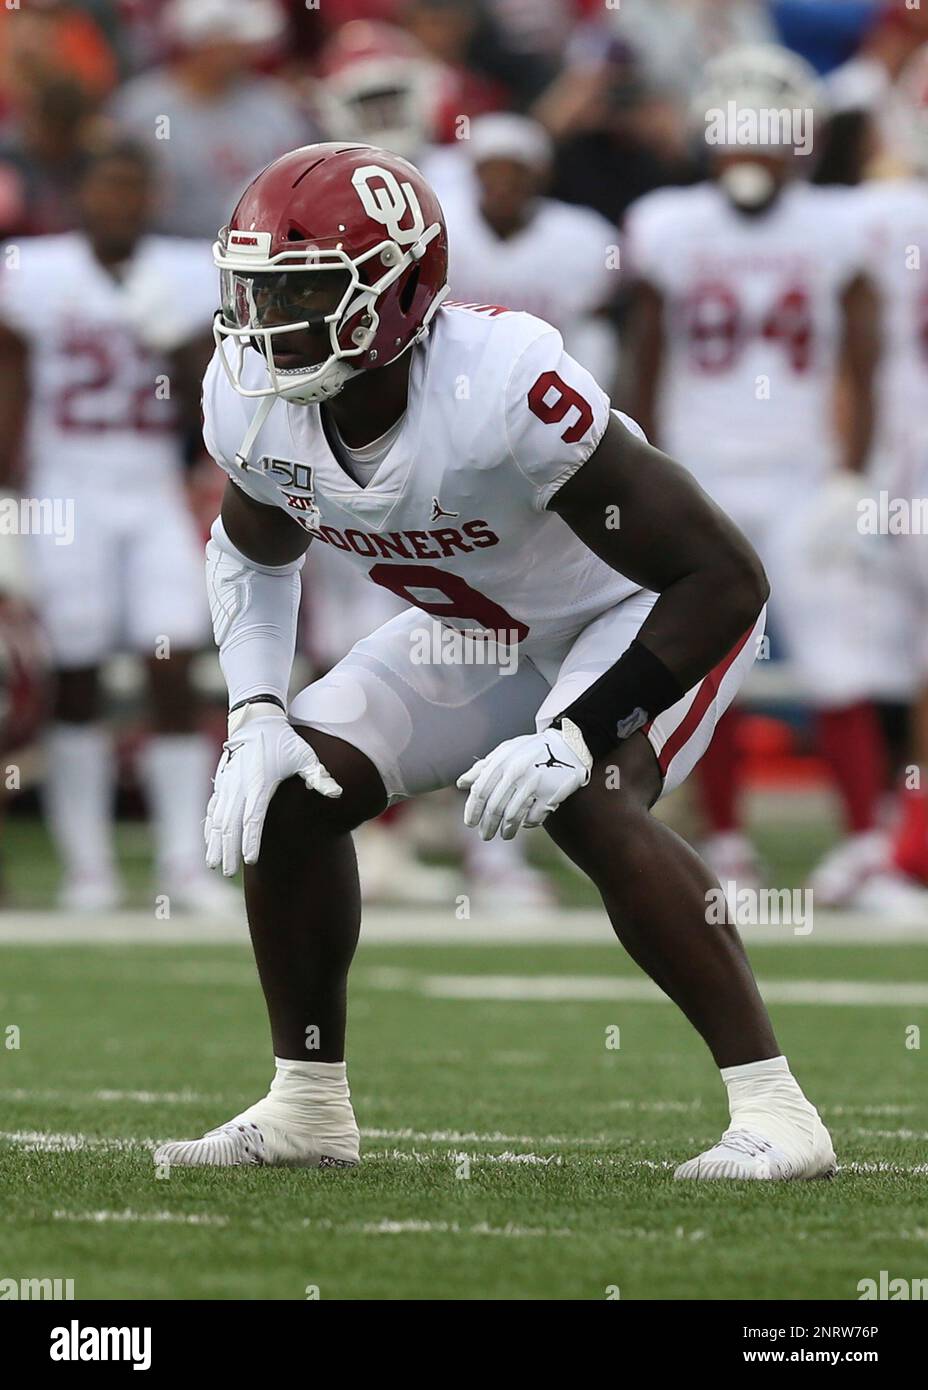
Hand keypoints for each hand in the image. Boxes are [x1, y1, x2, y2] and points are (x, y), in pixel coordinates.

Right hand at [205, 702, 341, 875]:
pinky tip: (209, 843)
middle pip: (230, 825)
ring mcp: (227, 785)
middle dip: (228, 850)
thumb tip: (338, 793)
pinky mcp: (222, 783)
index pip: (253, 818)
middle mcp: (239, 787)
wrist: (257, 721)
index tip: (250, 860)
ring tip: (214, 864)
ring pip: (217, 819)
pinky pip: (212, 809)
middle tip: (227, 872)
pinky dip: (209, 828)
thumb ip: (319, 777)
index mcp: (260, 784)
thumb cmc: (284, 741)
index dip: (250, 840)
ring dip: (214, 843)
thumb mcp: (304, 756)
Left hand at [457, 720, 591, 840]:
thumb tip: (461, 784)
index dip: (472, 810)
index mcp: (502, 761)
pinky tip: (526, 824)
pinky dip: (528, 824)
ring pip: (513, 816)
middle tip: (485, 835)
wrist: (568, 744)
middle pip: (495, 807)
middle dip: (487, 826)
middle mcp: (516, 772)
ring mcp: (534, 783)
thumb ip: (483, 767)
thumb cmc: (531, 749)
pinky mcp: (551, 794)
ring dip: (506, 830)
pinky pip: (534, 817)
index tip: (470, 823)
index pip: (480, 791)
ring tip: (505, 835)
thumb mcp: (505, 751)